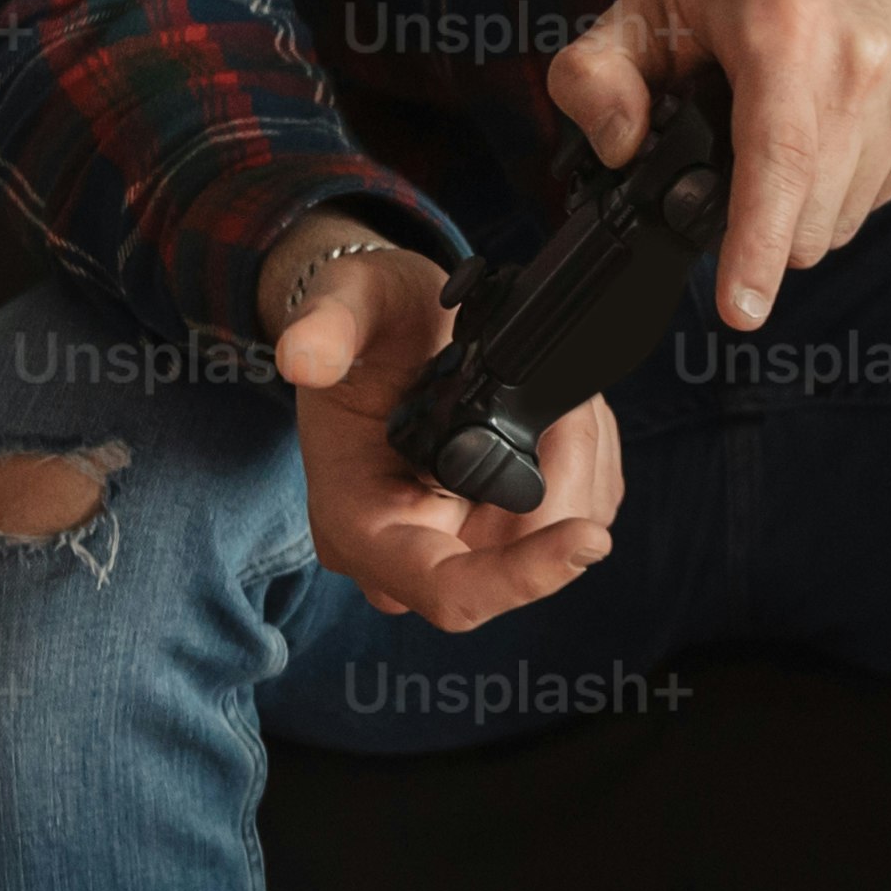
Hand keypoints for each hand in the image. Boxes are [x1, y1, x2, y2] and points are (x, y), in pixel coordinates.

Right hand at [273, 245, 621, 627]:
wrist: (382, 324)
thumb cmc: (361, 320)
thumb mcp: (345, 301)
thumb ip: (327, 327)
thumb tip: (303, 355)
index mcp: (358, 524)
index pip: (446, 590)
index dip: (520, 578)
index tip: (587, 539)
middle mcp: (406, 552)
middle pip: (518, 566)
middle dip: (567, 490)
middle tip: (573, 412)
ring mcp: (452, 545)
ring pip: (553, 541)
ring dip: (581, 474)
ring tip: (564, 404)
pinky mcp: (494, 530)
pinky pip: (565, 519)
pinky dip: (584, 471)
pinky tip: (563, 422)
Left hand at [537, 0, 890, 331]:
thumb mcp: (648, 0)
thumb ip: (597, 73)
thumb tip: (616, 146)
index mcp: (784, 27)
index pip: (776, 160)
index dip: (755, 246)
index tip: (740, 308)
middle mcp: (863, 58)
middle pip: (805, 219)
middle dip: (758, 222)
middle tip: (732, 155)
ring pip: (841, 222)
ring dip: (801, 205)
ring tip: (783, 128)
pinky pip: (876, 201)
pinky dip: (841, 185)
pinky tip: (827, 126)